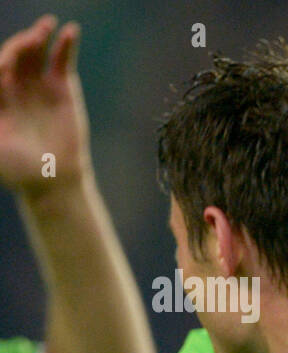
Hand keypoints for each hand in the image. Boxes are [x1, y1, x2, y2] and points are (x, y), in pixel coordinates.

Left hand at [0, 16, 88, 192]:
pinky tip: (70, 31)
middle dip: (19, 44)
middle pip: (13, 53)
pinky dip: (66, 45)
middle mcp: (13, 83)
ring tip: (45, 26)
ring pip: (35, 51)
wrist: (51, 180)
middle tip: (30, 41)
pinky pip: (62, 60)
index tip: (5, 68)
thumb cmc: (15, 168)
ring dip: (38, 35)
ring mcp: (38, 83)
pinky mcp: (63, 87)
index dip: (0, 60)